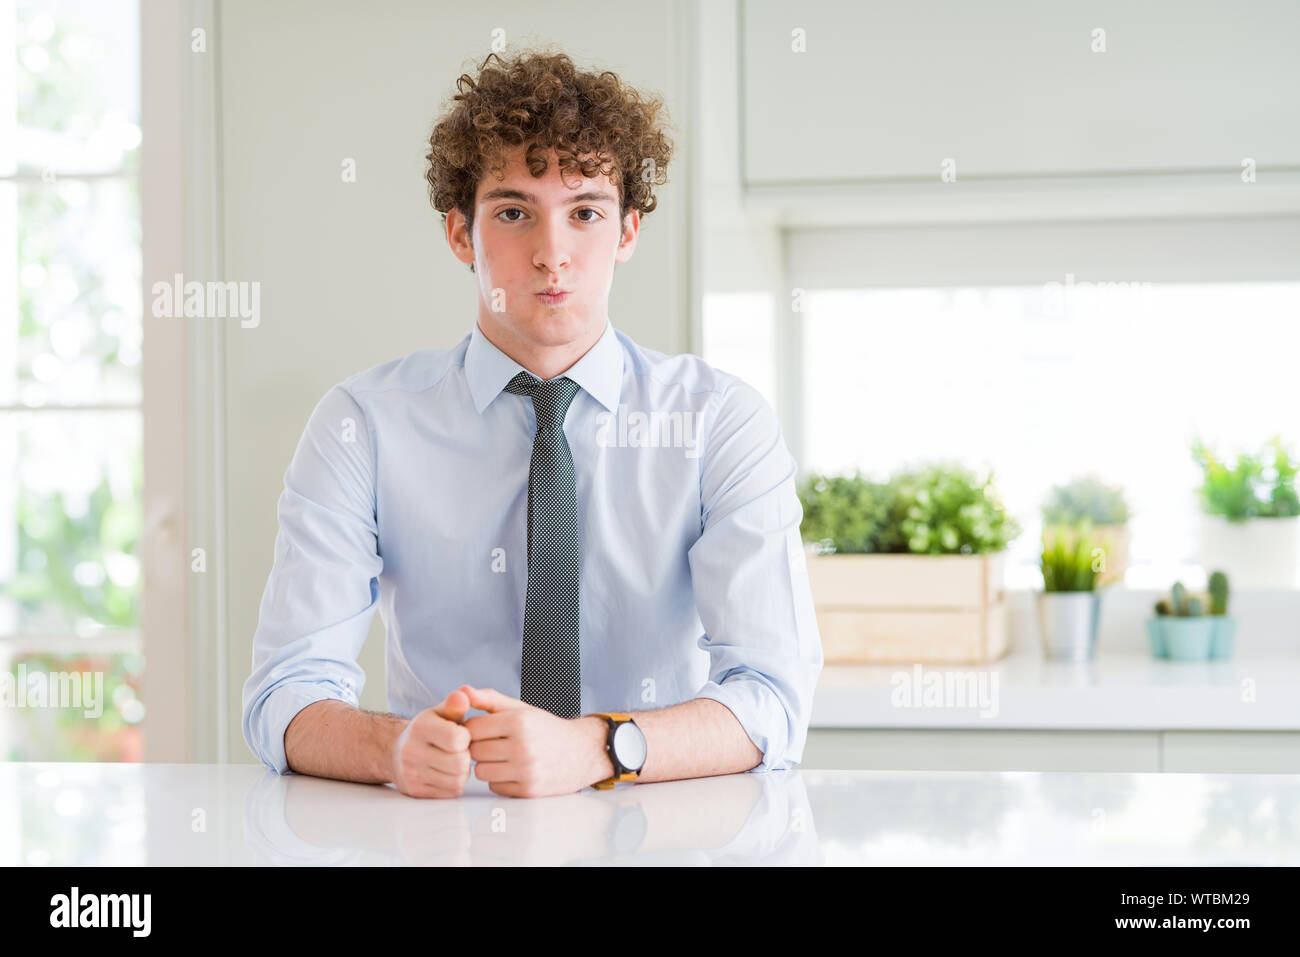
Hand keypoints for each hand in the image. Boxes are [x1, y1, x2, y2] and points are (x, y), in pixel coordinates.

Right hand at [391, 688, 471, 798]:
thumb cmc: (428, 730)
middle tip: (459, 751)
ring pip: (457, 781)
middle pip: (459, 763)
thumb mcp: (440, 712)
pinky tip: (447, 773)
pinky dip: (454, 784)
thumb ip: (454, 705)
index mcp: (420, 727)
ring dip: (462, 772)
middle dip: (465, 757)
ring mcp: (411, 773)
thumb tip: (463, 695)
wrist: (395, 752)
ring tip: (454, 761)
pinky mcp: (415, 791)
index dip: (466, 738)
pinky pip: (450, 793)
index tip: (461, 735)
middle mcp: (411, 751)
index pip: (457, 739)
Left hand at [461, 685, 610, 797]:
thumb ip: (489, 699)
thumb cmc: (546, 728)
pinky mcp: (528, 791)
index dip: (473, 728)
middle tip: (495, 743)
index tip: (482, 729)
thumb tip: (460, 691)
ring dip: (488, 765)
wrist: (582, 752)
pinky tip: (514, 770)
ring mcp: (526, 771)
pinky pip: (494, 787)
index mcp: (518, 721)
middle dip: (480, 747)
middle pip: (474, 751)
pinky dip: (500, 780)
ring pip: (480, 771)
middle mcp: (522, 746)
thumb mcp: (521, 708)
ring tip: (503, 757)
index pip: (471, 728)